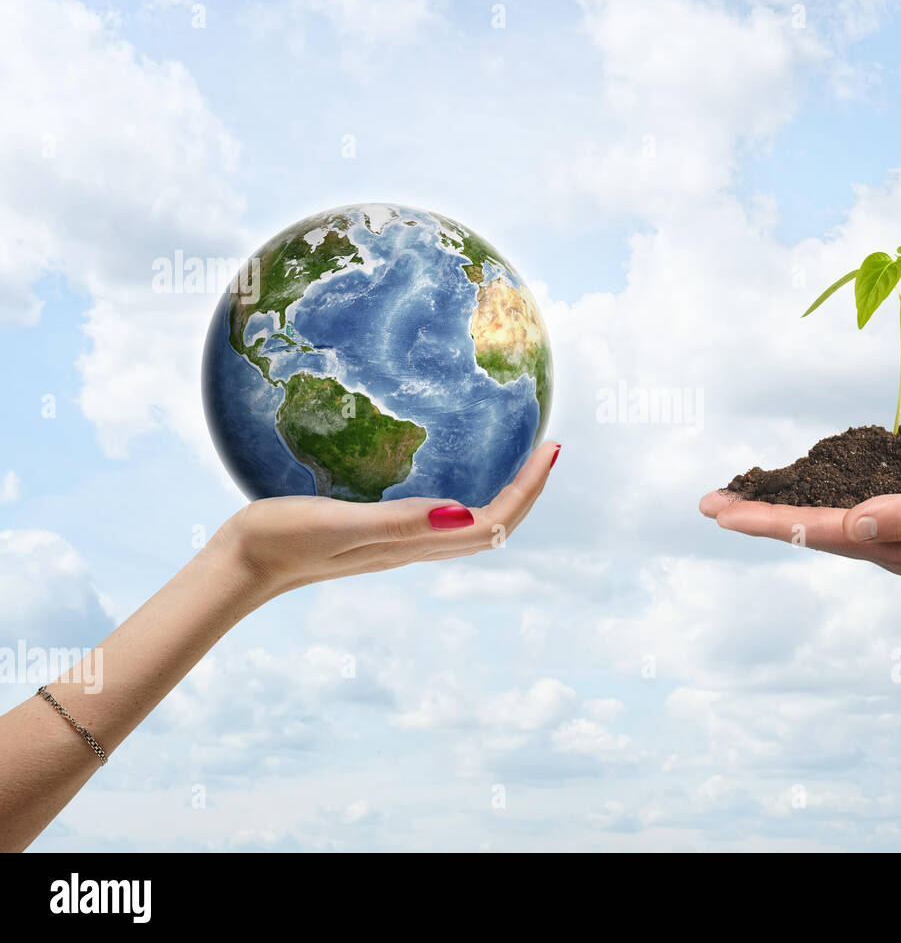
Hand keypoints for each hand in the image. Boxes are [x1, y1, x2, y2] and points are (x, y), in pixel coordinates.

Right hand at [208, 440, 560, 596]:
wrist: (239, 566)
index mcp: (413, 543)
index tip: (551, 447)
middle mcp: (414, 547)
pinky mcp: (378, 534)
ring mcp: (397, 544)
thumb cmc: (281, 539)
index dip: (528, 488)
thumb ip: (398, 521)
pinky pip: (440, 517)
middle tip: (548, 444)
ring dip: (503, 492)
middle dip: (528, 489)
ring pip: (470, 525)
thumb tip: (462, 514)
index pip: (492, 521)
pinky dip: (467, 493)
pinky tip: (451, 465)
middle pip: (492, 525)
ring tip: (518, 455)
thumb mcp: (338, 522)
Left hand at [700, 459, 900, 575]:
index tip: (719, 511)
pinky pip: (852, 512)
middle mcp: (890, 546)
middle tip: (710, 503)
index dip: (766, 521)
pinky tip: (806, 494)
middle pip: (810, 532)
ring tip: (743, 498)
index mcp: (898, 546)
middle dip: (759, 518)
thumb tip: (852, 525)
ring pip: (826, 524)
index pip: (816, 532)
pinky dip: (819, 501)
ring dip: (783, 511)